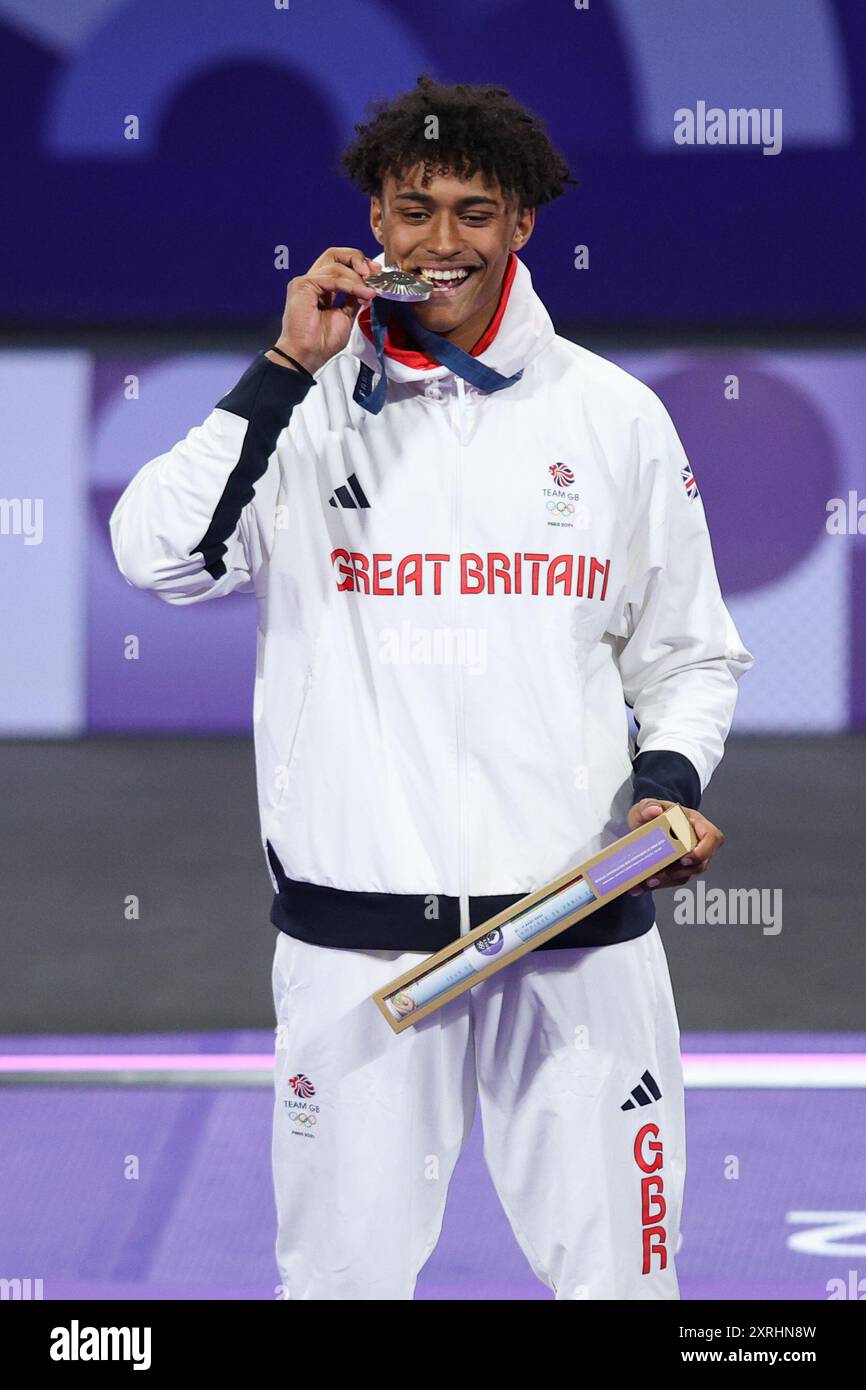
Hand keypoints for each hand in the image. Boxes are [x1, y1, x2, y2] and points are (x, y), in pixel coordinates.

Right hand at [268, 247, 378, 374]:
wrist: (308, 356)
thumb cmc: (321, 343)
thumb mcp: (346, 316)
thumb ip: (354, 298)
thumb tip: (368, 287)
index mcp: (321, 287)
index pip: (340, 263)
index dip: (359, 264)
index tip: (376, 274)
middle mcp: (312, 281)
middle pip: (335, 254)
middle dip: (358, 259)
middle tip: (374, 273)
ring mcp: (306, 282)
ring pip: (337, 266)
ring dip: (358, 279)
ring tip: (370, 293)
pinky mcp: (303, 286)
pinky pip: (332, 278)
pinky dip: (350, 285)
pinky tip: (361, 294)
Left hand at [625, 798, 723, 894]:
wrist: (641, 824)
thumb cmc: (650, 813)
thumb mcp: (645, 806)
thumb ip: (648, 806)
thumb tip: (655, 810)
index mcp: (695, 823)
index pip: (712, 837)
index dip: (704, 851)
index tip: (685, 858)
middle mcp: (696, 842)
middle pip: (699, 863)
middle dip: (679, 872)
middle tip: (659, 874)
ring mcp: (688, 857)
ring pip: (685, 875)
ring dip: (666, 881)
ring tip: (647, 881)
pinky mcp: (677, 869)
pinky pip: (672, 880)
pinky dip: (657, 884)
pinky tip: (641, 885)